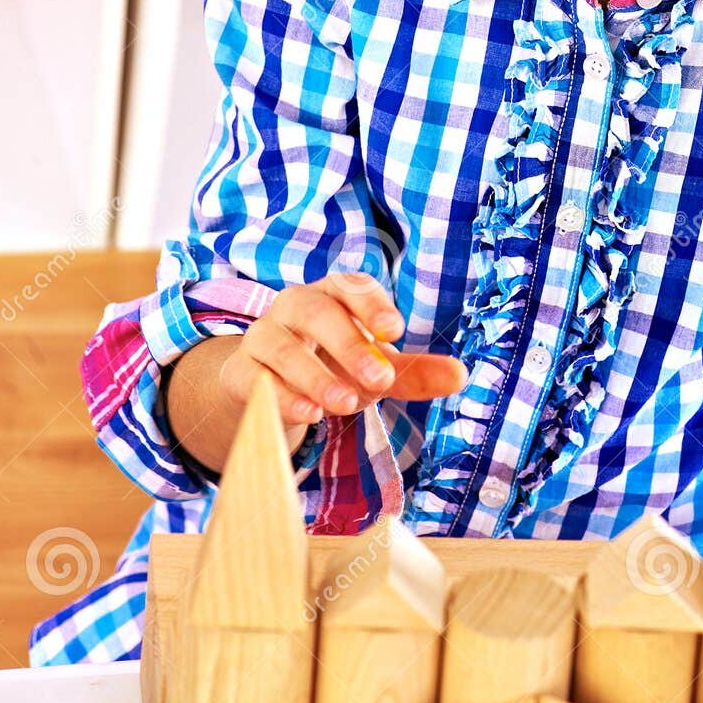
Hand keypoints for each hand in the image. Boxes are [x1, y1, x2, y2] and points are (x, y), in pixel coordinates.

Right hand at [219, 271, 467, 432]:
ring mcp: (263, 336)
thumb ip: (415, 373)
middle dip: (349, 344)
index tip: (394, 331)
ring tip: (347, 405)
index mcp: (333, 295)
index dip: (371, 305)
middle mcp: (295, 307)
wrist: (268, 388)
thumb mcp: (374, 369)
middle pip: (317, 310)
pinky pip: (257, 379)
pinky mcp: (240, 371)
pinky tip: (310, 415)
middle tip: (381, 380)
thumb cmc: (332, 366)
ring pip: (284, 347)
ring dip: (316, 376)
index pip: (351, 287)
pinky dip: (282, 397)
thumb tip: (461, 375)